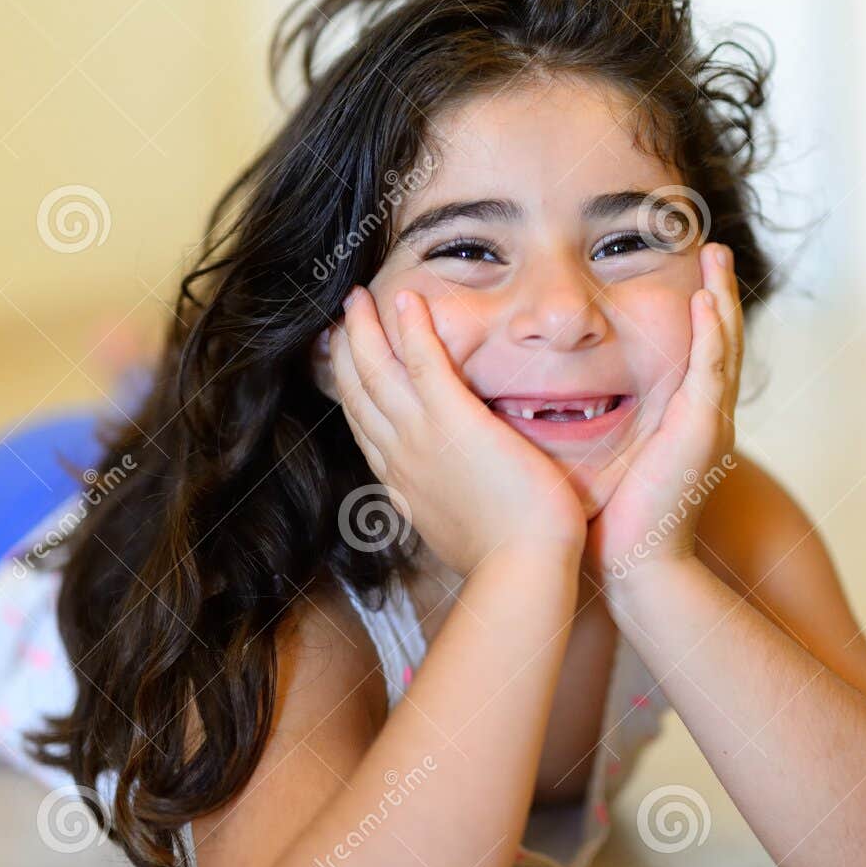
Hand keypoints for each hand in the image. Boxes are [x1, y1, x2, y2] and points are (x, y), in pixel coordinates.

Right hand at [329, 285, 586, 577]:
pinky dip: (410, 328)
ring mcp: (422, 438)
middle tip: (343, 317)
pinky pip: (422, 362)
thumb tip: (450, 499)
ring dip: (365, 330)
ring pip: (376, 372)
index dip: (351, 391)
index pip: (366, 428)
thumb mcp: (459, 530)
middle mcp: (401, 457)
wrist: (522, 568)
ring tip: (358, 298)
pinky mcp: (454, 421)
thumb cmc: (508, 557)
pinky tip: (405, 299)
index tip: (346, 364)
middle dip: (346, 352)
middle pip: (358, 394)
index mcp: (403, 484)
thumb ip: (448, 505)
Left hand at [584, 243, 742, 586]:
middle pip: (717, 339)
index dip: (695, 312)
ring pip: (723, 345)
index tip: (687, 270)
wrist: (636, 568)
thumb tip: (543, 402)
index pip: (693, 352)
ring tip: (717, 254)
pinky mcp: (702, 432)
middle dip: (717, 291)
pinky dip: (712, 332)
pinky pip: (711, 372)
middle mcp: (703, 416)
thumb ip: (589, 426)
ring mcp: (708, 422)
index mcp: (682, 420)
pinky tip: (704, 299)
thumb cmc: (612, 521)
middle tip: (711, 246)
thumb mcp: (603, 458)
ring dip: (721, 296)